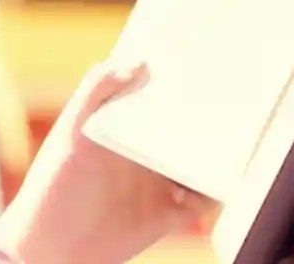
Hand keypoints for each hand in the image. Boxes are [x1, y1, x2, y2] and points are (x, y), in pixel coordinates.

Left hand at [0, 62, 216, 263]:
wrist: (54, 247)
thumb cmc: (54, 185)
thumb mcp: (71, 131)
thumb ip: (96, 92)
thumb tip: (137, 63)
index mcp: (119, 124)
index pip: (151, 91)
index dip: (171, 73)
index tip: (197, 49)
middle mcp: (142, 149)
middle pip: (183, 123)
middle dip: (205, 107)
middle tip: (232, 84)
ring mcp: (157, 180)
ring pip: (198, 158)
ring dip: (217, 149)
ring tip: (239, 130)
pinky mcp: (169, 213)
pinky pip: (204, 197)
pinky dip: (216, 189)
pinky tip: (218, 177)